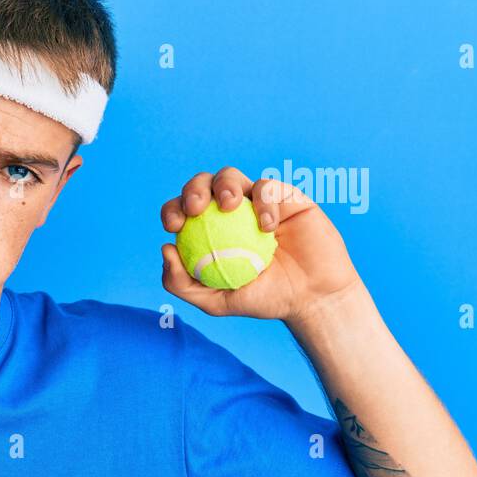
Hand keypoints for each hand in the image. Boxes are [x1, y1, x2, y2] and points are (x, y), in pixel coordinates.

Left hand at [159, 167, 360, 323]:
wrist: (312, 297)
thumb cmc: (264, 300)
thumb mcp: (216, 301)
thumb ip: (183, 283)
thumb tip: (165, 249)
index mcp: (208, 230)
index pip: (182, 211)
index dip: (172, 210)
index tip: (173, 225)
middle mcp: (229, 211)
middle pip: (202, 185)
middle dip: (193, 189)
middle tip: (195, 209)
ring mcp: (256, 201)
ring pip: (230, 175)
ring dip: (224, 185)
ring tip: (230, 205)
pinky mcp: (285, 196)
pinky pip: (268, 187)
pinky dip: (263, 203)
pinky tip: (267, 227)